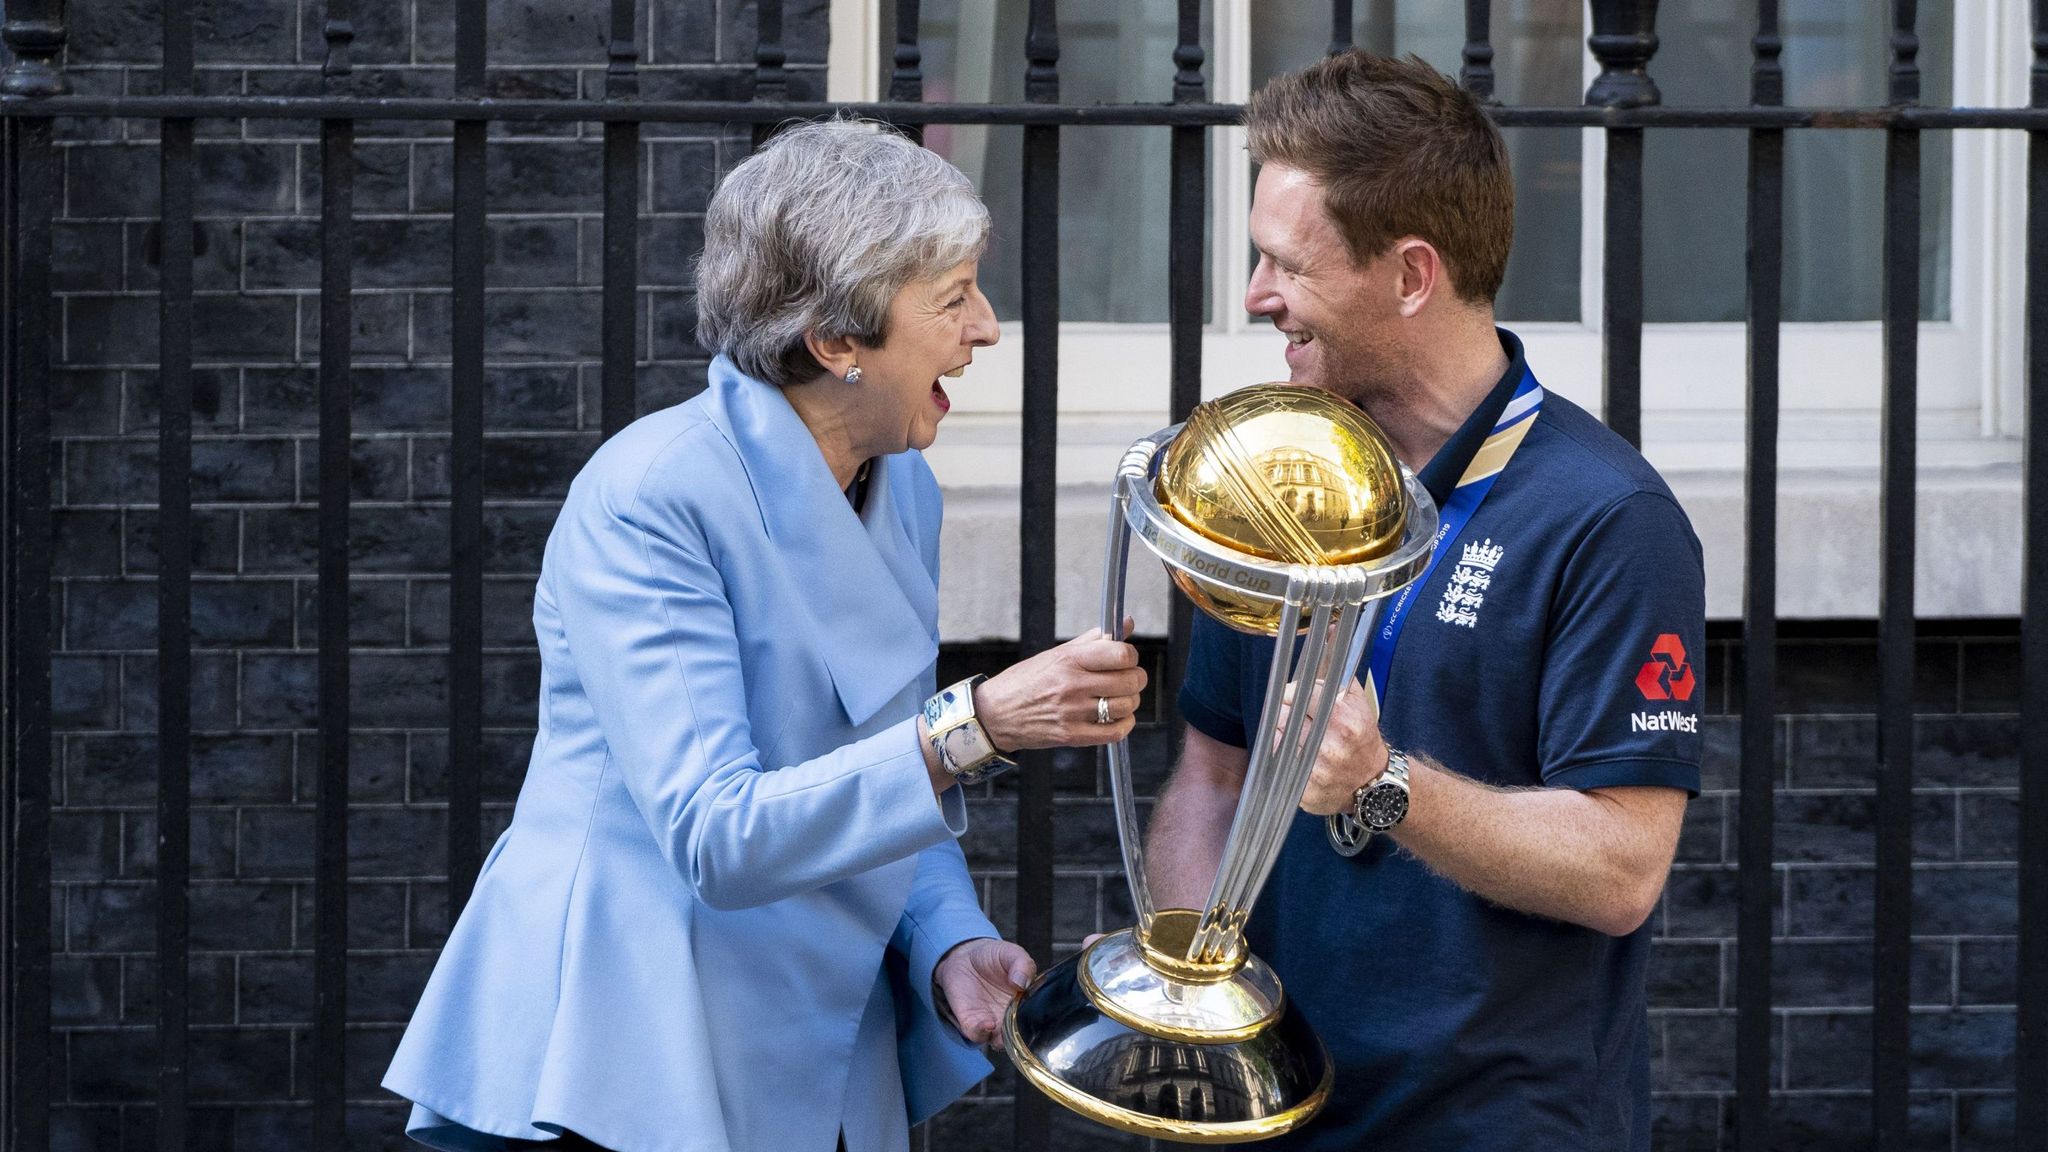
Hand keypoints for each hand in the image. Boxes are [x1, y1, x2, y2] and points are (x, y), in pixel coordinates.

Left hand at [933, 938, 1035, 1047]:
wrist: (964, 957)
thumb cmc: (992, 957)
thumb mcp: (1011, 953)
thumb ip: (1022, 964)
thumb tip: (1023, 982)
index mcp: (1027, 1002)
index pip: (1039, 1020)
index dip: (1042, 1023)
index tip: (1041, 1018)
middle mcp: (1011, 1017)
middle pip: (1022, 1037)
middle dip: (1023, 1039)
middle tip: (1022, 1027)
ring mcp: (992, 1022)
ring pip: (1001, 1042)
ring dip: (1003, 1039)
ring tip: (1003, 1026)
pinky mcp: (972, 1022)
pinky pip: (978, 1035)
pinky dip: (982, 1032)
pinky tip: (987, 1023)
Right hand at [974, 620, 1146, 751]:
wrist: (995, 714)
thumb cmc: (1025, 681)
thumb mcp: (1056, 654)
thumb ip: (1094, 640)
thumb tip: (1125, 623)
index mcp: (1069, 660)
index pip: (1120, 654)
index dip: (1131, 656)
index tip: (1127, 658)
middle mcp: (1072, 685)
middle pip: (1129, 681)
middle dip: (1136, 678)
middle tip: (1129, 678)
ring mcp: (1073, 713)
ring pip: (1126, 706)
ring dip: (1131, 701)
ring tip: (1121, 698)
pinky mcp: (1072, 736)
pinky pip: (1115, 732)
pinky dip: (1125, 724)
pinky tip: (1117, 717)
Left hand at [1279, 678, 1390, 816]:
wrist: (1375, 781)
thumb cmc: (1362, 738)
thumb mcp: (1359, 703)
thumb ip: (1338, 677)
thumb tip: (1323, 649)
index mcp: (1344, 721)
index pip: (1299, 696)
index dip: (1291, 694)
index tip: (1291, 697)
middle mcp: (1331, 747)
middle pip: (1284, 719)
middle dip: (1284, 715)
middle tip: (1290, 716)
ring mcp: (1318, 772)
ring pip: (1278, 743)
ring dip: (1281, 737)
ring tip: (1295, 737)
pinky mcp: (1308, 793)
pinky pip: (1281, 769)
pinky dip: (1283, 761)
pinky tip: (1296, 758)